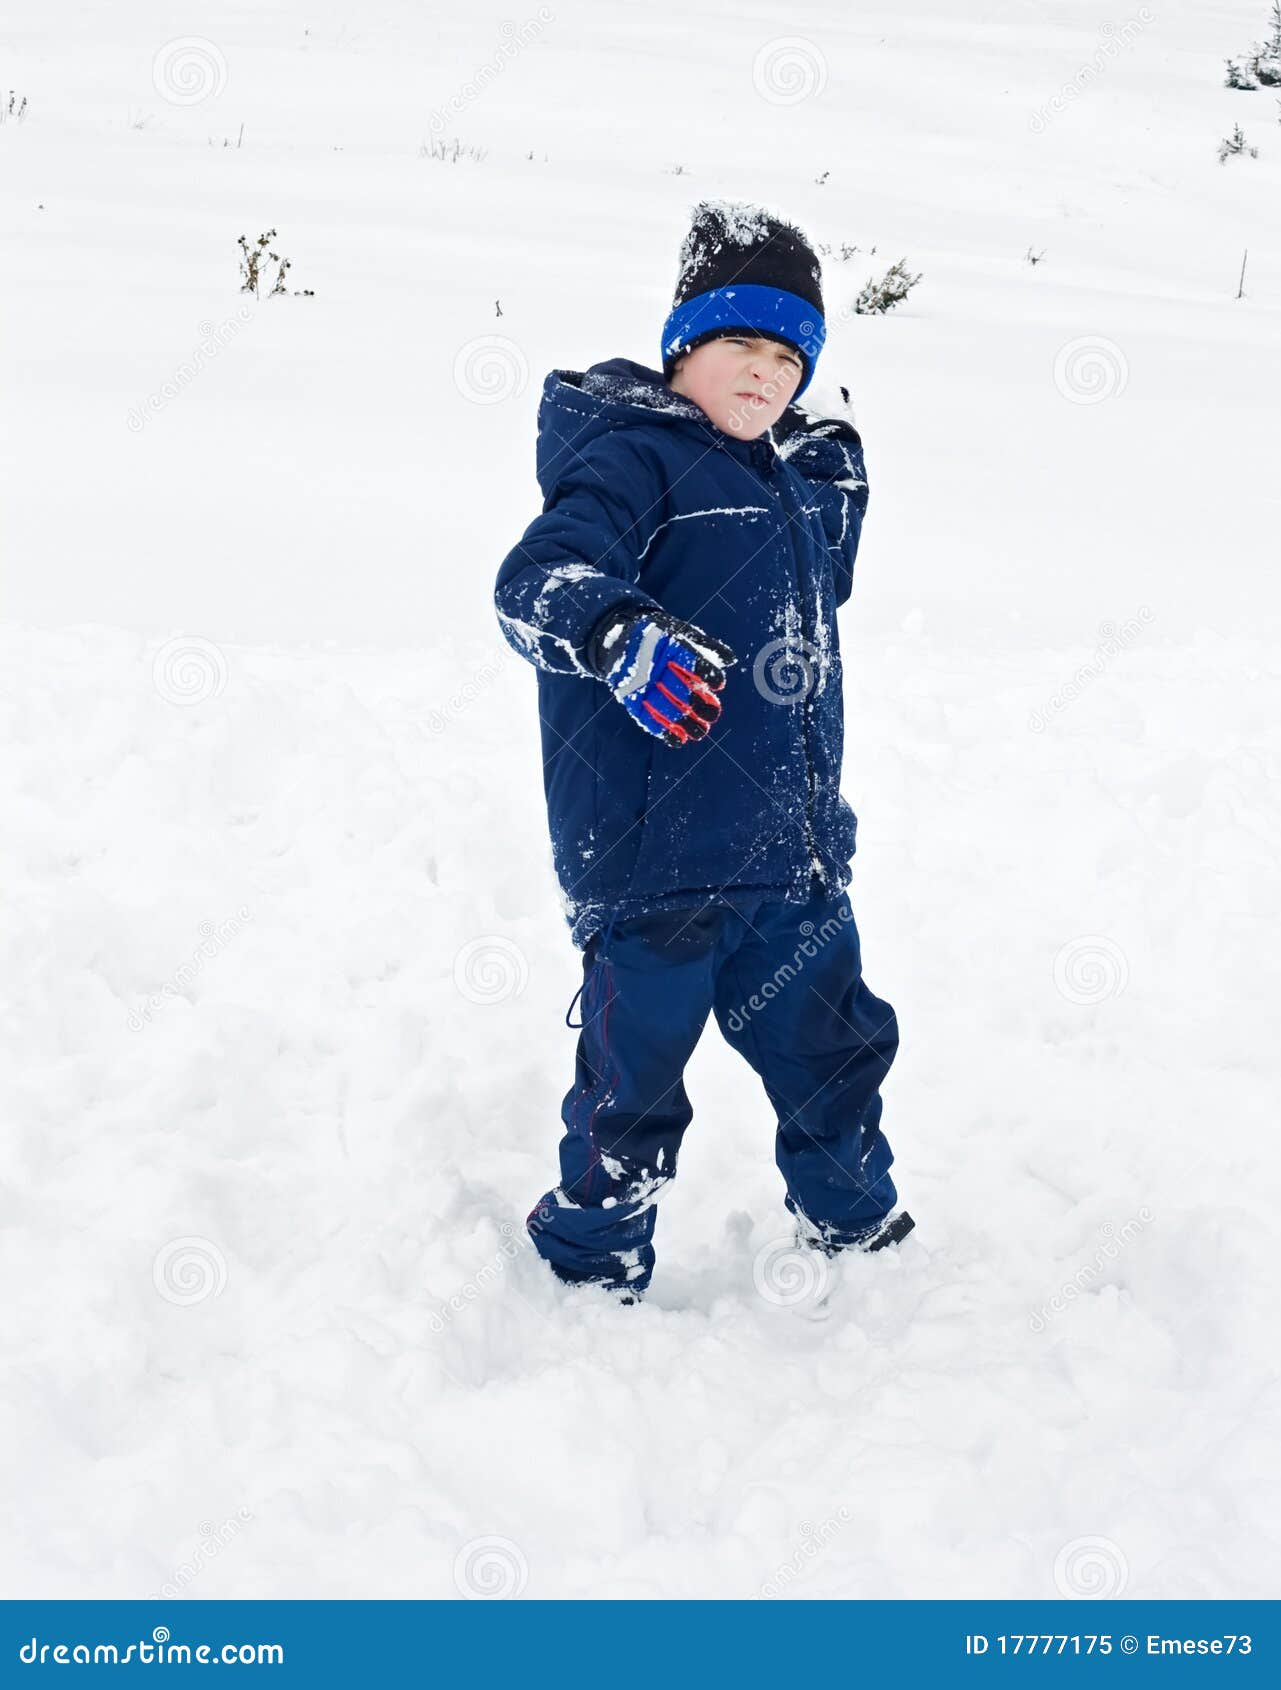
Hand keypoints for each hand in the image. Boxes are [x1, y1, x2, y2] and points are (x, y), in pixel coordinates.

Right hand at [588, 608, 736, 746]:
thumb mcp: (680, 633)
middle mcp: (653, 666)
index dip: (705, 673)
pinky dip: (662, 730)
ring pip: (664, 707)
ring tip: (700, 732)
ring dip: (684, 722)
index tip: (718, 684)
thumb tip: (731, 660)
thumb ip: (706, 646)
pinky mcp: (630, 698)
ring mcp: (640, 684)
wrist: (618, 638)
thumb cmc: (658, 637)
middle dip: (699, 703)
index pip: (689, 661)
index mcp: (667, 647)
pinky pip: (646, 716)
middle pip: (679, 688)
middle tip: (713, 714)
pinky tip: (678, 740)